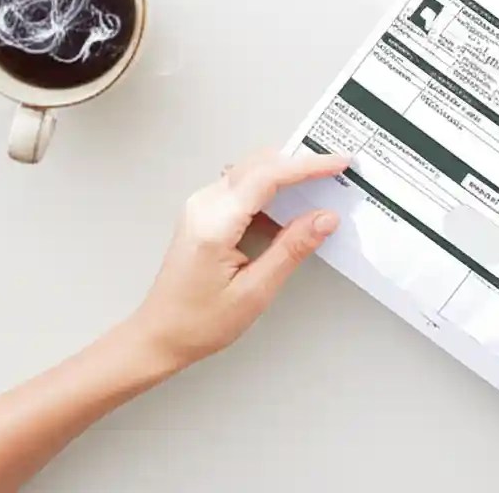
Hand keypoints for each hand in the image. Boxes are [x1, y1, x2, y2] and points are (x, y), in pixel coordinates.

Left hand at [130, 148, 348, 369]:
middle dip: (300, 164)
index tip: (338, 163)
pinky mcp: (205, 213)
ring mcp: (201, 206)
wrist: (159, 335)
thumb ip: (291, 249)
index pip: (268, 177)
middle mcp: (204, 205)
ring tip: (320, 187)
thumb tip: (324, 219)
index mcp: (214, 223)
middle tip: (336, 172)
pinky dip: (271, 190)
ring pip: (251, 172)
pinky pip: (242, 188)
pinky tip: (291, 207)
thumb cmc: (197, 322)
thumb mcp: (255, 291)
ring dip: (286, 175)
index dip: (308, 166)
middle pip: (259, 164)